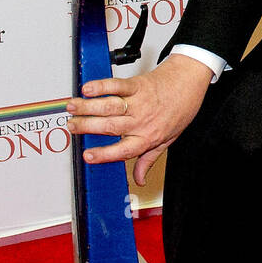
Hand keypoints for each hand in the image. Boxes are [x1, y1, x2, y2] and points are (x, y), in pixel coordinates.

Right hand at [66, 54, 213, 185]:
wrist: (189, 83)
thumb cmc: (179, 110)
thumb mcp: (167, 140)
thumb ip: (148, 159)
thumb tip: (139, 179)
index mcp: (147, 137)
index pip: (123, 151)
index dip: (104, 155)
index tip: (87, 156)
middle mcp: (142, 121)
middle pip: (110, 127)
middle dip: (87, 127)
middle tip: (71, 127)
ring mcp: (139, 103)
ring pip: (110, 107)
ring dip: (88, 107)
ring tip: (72, 107)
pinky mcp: (137, 85)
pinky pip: (117, 86)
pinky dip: (102, 86)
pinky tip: (88, 89)